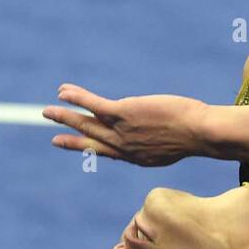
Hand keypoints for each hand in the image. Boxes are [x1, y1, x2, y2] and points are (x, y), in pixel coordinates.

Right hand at [42, 84, 209, 166]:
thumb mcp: (177, 144)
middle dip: (71, 139)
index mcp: (136, 157)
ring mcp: (121, 131)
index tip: (80, 150)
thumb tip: (173, 131)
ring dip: (65, 116)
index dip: (91, 150)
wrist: (200, 133)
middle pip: (92, 141)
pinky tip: (64, 91)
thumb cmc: (198, 136)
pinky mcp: (123, 113)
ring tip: (47, 111)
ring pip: (87, 123)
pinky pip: (93, 105)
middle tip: (53, 138)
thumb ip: (165, 141)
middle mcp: (124, 148)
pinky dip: (77, 98)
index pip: (109, 152)